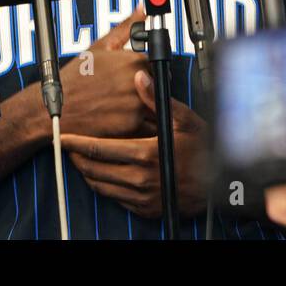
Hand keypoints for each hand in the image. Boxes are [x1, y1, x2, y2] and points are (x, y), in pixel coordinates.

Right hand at [57, 7, 154, 138]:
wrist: (56, 108)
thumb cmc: (75, 78)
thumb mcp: (100, 47)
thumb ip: (126, 28)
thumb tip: (142, 10)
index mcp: (133, 59)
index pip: (156, 64)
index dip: (146, 70)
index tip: (131, 75)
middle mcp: (138, 81)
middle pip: (158, 85)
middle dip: (148, 88)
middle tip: (125, 91)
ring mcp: (136, 104)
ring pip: (155, 105)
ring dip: (147, 106)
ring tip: (122, 105)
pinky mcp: (132, 125)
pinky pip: (148, 124)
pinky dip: (140, 123)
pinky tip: (121, 117)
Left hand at [60, 68, 208, 218]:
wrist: (221, 183)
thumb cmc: (205, 149)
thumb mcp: (184, 119)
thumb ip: (156, 99)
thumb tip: (140, 77)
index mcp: (146, 154)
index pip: (99, 148)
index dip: (76, 142)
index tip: (64, 136)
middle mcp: (141, 179)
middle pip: (94, 169)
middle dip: (76, 157)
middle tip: (68, 146)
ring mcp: (143, 197)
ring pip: (101, 186)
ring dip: (87, 172)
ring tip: (80, 158)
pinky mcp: (147, 209)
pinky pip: (116, 198)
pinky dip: (104, 186)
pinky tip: (102, 174)